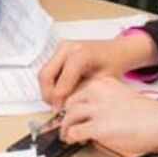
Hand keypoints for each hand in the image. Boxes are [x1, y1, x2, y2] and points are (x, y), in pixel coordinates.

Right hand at [39, 34, 157, 108]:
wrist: (114, 51)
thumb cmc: (112, 64)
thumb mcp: (102, 82)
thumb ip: (83, 91)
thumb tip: (66, 105)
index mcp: (81, 53)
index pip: (63, 77)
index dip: (60, 95)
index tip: (61, 109)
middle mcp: (67, 47)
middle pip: (46, 74)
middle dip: (48, 94)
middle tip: (56, 108)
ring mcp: (60, 48)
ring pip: (44, 72)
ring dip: (48, 90)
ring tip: (58, 102)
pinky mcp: (58, 52)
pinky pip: (48, 70)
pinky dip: (51, 84)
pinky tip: (61, 93)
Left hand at [60, 76, 157, 154]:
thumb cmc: (147, 114)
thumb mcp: (120, 95)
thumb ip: (102, 100)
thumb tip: (87, 114)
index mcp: (102, 83)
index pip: (76, 90)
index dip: (70, 104)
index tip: (67, 111)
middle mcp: (96, 93)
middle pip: (69, 103)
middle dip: (65, 116)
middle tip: (65, 125)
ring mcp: (96, 110)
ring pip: (68, 117)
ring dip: (65, 128)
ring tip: (67, 135)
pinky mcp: (98, 127)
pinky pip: (75, 132)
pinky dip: (71, 137)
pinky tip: (74, 141)